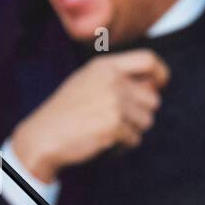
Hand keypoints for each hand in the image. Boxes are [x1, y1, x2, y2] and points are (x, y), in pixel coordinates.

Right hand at [10, 49, 169, 183]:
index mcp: (105, 66)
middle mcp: (112, 81)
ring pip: (146, 121)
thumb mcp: (87, 81)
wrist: (44, 134)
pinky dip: (122, 144)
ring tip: (105, 129)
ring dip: (131, 130)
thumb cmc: (67, 110)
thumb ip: (118, 78)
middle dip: (140, 113)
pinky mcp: (114, 125)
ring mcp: (114, 102)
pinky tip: (101, 140)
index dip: (160, 73)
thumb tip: (155, 86)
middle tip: (116, 119)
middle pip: (153, 98)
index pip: (148, 60)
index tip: (160, 85)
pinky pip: (134, 139)